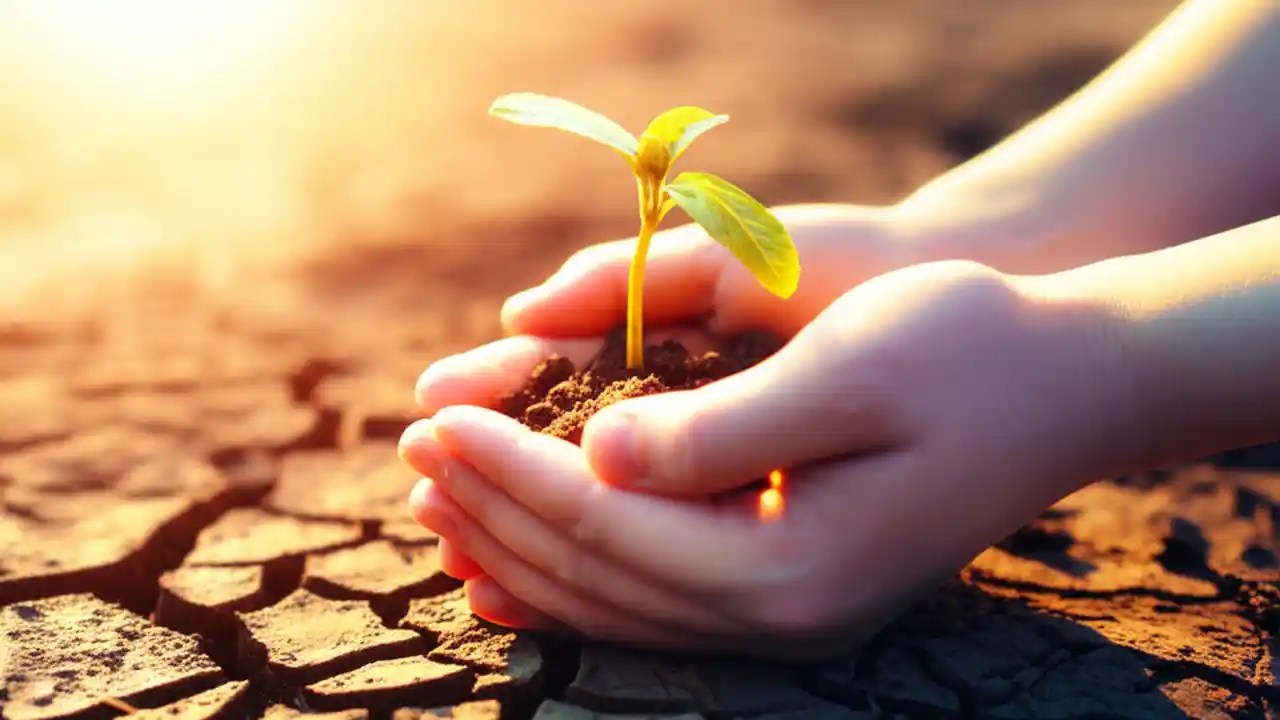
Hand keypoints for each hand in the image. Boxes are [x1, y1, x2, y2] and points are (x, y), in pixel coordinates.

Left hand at [401, 259, 1137, 658]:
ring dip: (516, 543)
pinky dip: (571, 578)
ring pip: (609, 599)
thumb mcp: (850, 369)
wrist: (1065, 387)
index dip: (508, 467)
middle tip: (414, 446)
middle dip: (493, 506)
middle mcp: (779, 615)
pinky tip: (515, 562)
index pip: (603, 520)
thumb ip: (718, 427)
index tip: (434, 416)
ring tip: (441, 497)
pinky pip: (648, 603)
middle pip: (593, 569)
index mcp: (788, 564)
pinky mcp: (788, 595)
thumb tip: (592, 454)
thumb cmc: (967, 353)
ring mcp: (784, 618)